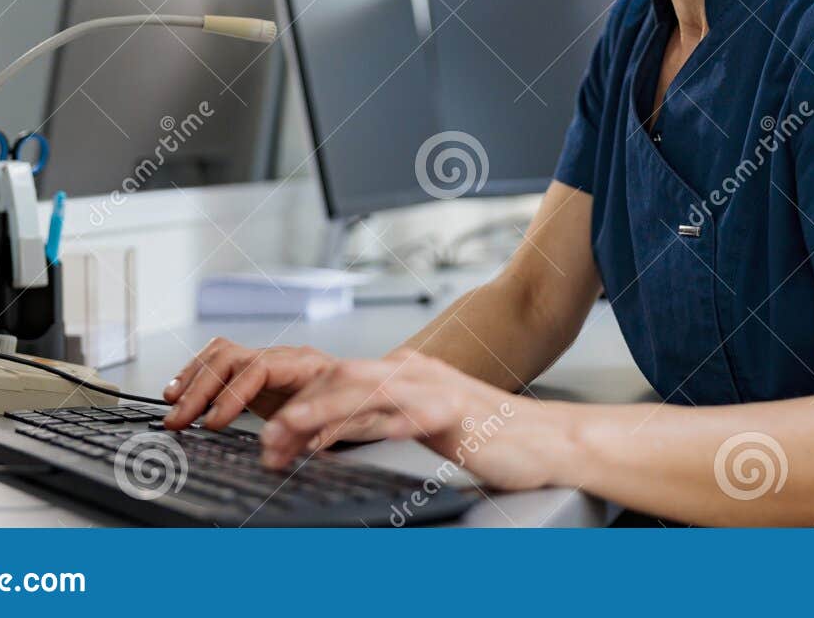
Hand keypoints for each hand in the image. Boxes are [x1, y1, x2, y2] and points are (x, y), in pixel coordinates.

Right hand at [161, 338, 390, 443]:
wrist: (375, 387)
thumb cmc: (364, 403)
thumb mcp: (347, 422)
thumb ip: (312, 435)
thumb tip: (274, 452)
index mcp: (308, 366)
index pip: (259, 370)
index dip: (232, 397)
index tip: (213, 423)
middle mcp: (285, 357)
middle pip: (233, 358)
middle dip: (201, 390)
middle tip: (180, 420)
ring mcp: (271, 361)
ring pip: (223, 354)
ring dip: (193, 379)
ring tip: (172, 404)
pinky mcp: (259, 372)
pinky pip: (221, 361)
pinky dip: (196, 374)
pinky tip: (179, 391)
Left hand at [259, 348, 569, 490]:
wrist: (548, 440)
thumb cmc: (491, 435)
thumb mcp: (425, 422)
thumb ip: (385, 418)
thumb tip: (337, 431)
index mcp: (405, 372)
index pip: (338, 378)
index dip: (298, 402)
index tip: (269, 434)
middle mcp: (414, 371)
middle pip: (340, 378)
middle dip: (296, 407)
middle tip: (265, 440)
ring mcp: (433, 388)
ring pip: (362, 392)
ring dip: (318, 416)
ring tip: (285, 437)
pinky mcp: (452, 410)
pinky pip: (402, 415)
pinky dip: (371, 427)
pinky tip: (344, 442)